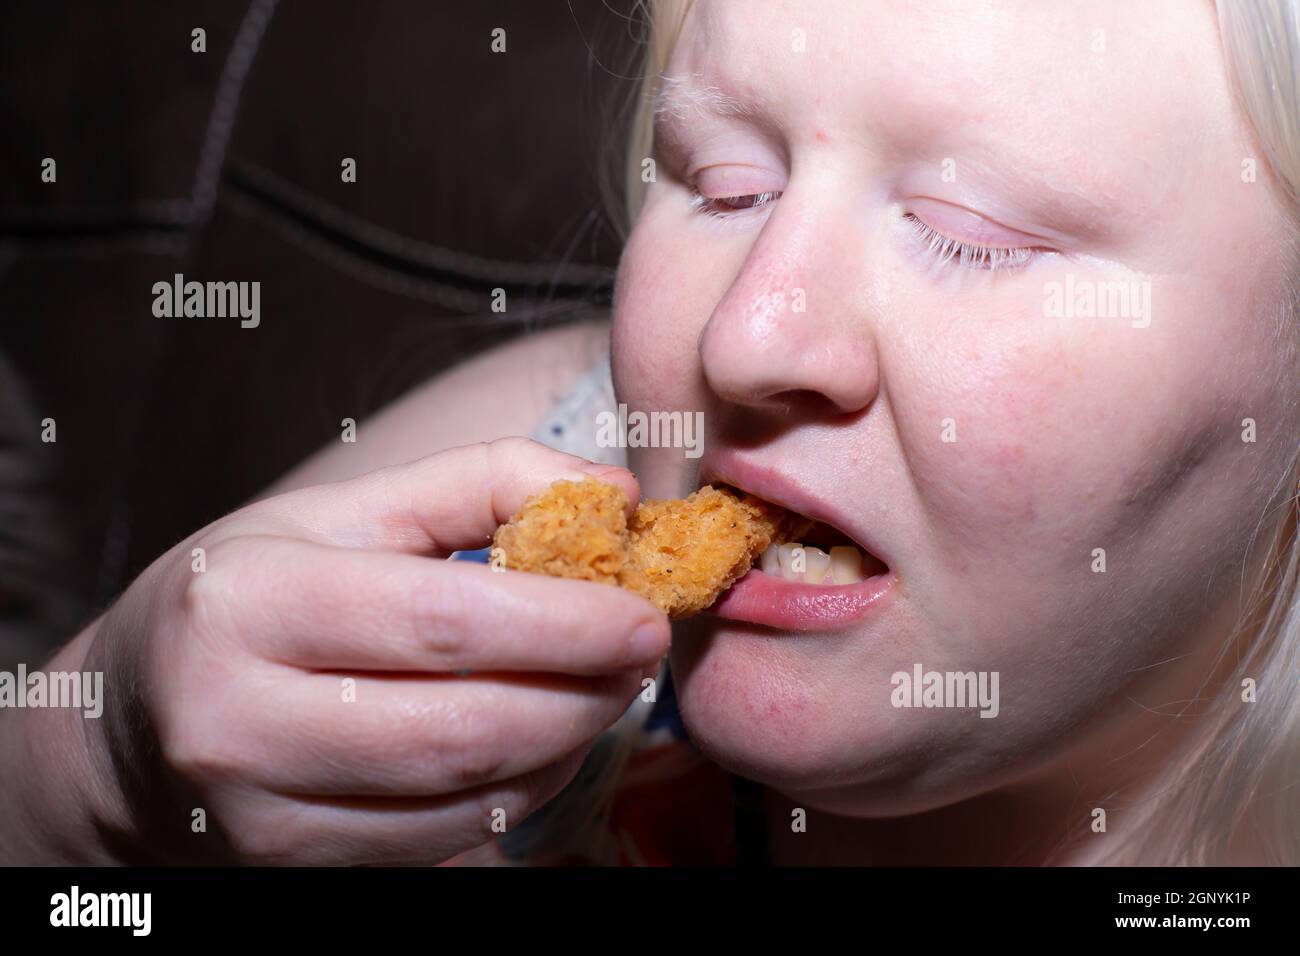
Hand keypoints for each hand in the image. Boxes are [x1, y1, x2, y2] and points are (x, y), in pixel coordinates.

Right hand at [43, 438, 666, 863]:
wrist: (131, 726)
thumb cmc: (247, 594)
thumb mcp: (340, 512)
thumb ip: (478, 483)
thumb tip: (606, 490)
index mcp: (248, 605)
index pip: (441, 623)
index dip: (563, 624)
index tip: (644, 613)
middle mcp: (242, 723)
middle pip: (467, 728)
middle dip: (584, 692)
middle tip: (641, 651)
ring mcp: (267, 816)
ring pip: (469, 798)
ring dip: (566, 742)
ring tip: (600, 685)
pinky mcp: (297, 869)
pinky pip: (450, 840)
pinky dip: (523, 788)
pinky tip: (542, 737)